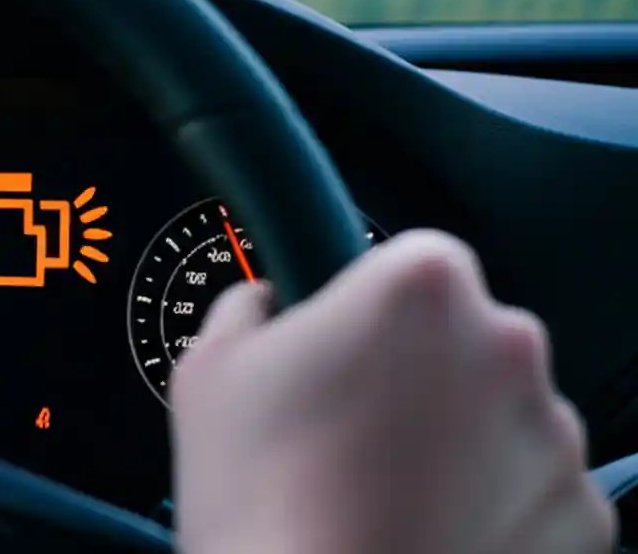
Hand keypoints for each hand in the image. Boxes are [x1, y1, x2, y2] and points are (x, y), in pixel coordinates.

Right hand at [172, 230, 614, 553]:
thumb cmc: (261, 501)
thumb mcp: (208, 371)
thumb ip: (245, 306)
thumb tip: (263, 305)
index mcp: (419, 285)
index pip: (409, 260)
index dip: (368, 306)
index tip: (345, 343)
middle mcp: (505, 345)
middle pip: (463, 335)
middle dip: (417, 371)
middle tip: (349, 427)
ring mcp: (552, 435)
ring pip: (501, 413)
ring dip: (457, 438)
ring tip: (379, 489)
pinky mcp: (580, 516)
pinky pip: (533, 488)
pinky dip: (493, 504)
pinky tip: (423, 526)